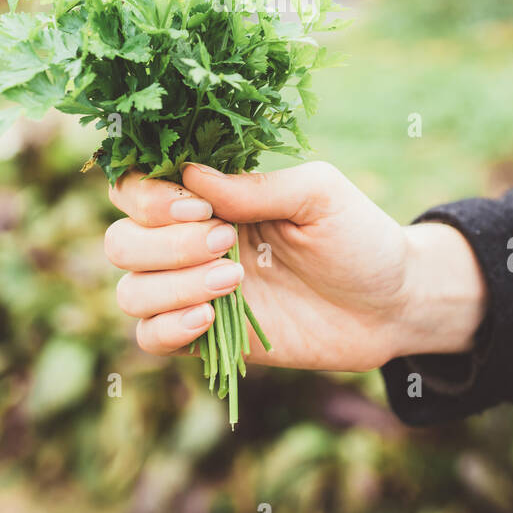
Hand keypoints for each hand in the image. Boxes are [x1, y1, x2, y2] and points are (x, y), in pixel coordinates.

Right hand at [104, 160, 487, 372]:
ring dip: (171, 286)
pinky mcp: (206, 337)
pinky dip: (167, 327)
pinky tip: (208, 319)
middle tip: (227, 245)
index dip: (149, 198)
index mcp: (209, 197)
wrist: (392, 304)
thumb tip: (189, 175)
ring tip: (233, 281)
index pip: (135, 188)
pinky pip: (150, 337)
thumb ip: (255, 187)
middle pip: (121, 241)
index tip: (196, 208)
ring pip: (130, 291)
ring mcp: (194, 291)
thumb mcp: (318, 194)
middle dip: (164, 245)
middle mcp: (189, 241)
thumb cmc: (358, 235)